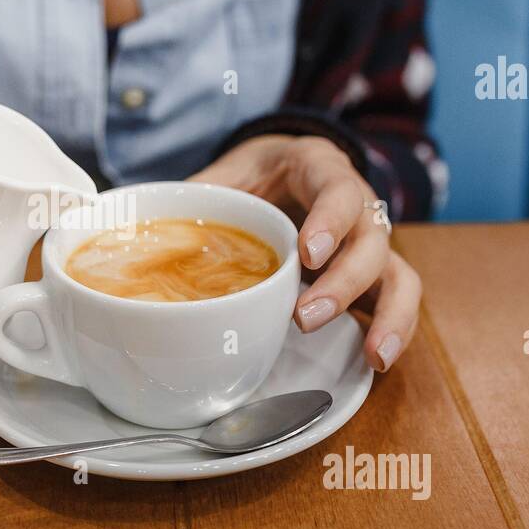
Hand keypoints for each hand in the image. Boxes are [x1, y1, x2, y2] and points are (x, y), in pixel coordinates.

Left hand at [188, 134, 420, 371]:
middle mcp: (357, 201)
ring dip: (386, 314)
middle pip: (373, 238)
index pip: (336, 188)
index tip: (306, 255)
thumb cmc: (250, 176)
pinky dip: (395, 328)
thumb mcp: (220, 175)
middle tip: (305, 316)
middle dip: (344, 282)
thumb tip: (129, 226)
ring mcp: (370, 239)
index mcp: (317, 168)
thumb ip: (189, 199)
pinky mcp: (374, 273)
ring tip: (371, 353)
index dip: (329, 221)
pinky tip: (378, 361)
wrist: (278, 170)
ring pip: (399, 272)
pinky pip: (398, 299)